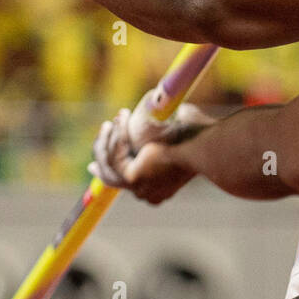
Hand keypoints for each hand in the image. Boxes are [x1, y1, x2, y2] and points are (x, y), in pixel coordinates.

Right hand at [89, 99, 211, 203]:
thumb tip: (163, 105)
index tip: (94, 163)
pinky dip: (114, 137)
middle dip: (101, 156)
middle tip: (102, 133)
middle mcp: (148, 193)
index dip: (110, 170)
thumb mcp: (180, 131)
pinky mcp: (132, 179)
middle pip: (111, 178)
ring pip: (107, 166)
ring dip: (108, 140)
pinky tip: (121, 120)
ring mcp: (139, 189)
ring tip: (116, 118)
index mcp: (161, 188)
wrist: (204, 148)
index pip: (129, 183)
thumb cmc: (200, 138)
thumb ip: (168, 123)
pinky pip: (112, 157)